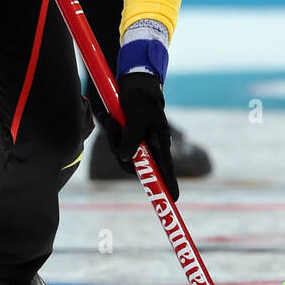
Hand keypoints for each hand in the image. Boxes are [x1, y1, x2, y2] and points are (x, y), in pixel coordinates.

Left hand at [114, 72, 178, 200]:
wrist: (133, 85)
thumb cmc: (141, 100)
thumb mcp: (137, 117)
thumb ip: (132, 139)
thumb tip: (127, 159)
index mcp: (159, 143)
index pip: (166, 168)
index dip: (169, 184)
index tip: (175, 199)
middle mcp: (149, 147)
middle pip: (133, 164)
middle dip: (120, 148)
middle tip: (116, 124)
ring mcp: (137, 144)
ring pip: (120, 154)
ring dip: (113, 136)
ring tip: (113, 117)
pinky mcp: (126, 139)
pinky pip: (115, 144)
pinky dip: (110, 132)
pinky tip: (109, 117)